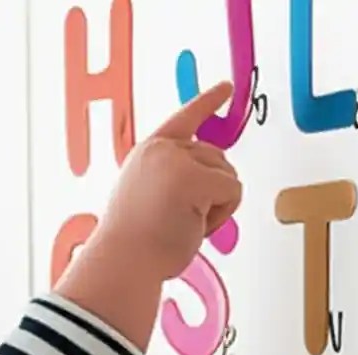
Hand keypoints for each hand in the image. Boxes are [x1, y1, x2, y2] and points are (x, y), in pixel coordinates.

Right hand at [97, 81, 242, 280]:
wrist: (124, 262)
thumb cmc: (134, 244)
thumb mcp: (151, 197)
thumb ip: (175, 179)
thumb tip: (209, 184)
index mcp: (148, 153)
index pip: (185, 118)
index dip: (208, 102)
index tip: (226, 88)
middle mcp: (162, 150)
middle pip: (217, 157)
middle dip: (211, 192)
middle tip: (180, 219)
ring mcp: (177, 160)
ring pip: (227, 174)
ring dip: (215, 206)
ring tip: (181, 223)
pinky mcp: (194, 177)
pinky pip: (233, 190)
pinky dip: (222, 214)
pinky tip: (194, 225)